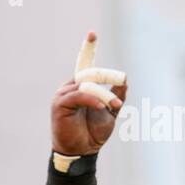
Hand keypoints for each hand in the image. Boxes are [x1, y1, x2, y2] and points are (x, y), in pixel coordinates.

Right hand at [50, 30, 127, 156]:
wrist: (83, 150)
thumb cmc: (94, 132)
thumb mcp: (111, 111)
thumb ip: (117, 95)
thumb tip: (125, 79)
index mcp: (82, 86)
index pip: (85, 64)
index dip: (88, 48)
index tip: (92, 33)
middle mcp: (71, 86)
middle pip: (91, 74)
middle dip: (108, 77)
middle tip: (122, 84)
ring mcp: (64, 94)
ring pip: (87, 85)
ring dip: (104, 94)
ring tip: (115, 105)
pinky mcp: (60, 104)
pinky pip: (78, 96)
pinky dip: (92, 99)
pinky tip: (101, 106)